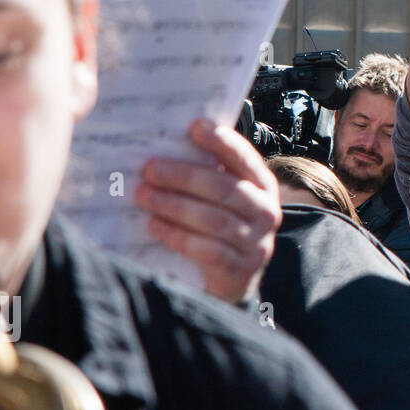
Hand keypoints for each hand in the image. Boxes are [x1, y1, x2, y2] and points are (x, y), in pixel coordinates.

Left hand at [136, 118, 282, 302]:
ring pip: (214, 219)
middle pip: (224, 189)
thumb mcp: (223, 200)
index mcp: (263, 186)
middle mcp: (266, 212)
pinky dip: (177, 235)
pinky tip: (154, 225)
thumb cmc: (220, 230)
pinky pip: (206, 250)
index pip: (244, 159)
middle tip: (149, 168)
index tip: (193, 126)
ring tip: (143, 195)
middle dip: (184, 176)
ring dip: (174, 205)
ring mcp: (256, 243)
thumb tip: (168, 147)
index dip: (221, 142)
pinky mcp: (240, 270)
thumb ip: (209, 176)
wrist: (233, 282)